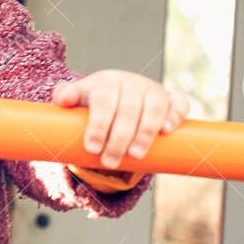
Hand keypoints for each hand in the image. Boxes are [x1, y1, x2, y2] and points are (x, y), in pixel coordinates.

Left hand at [52, 72, 190, 168]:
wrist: (118, 96)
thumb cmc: (93, 103)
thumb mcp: (77, 99)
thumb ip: (65, 96)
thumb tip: (64, 99)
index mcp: (107, 81)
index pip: (103, 100)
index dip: (98, 124)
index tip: (91, 148)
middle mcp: (132, 83)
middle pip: (128, 108)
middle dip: (119, 138)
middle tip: (110, 162)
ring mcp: (153, 90)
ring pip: (154, 107)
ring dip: (146, 132)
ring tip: (135, 155)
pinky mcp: (171, 99)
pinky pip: (179, 103)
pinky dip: (176, 114)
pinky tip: (167, 130)